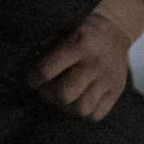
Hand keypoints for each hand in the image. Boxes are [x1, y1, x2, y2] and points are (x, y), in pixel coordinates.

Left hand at [31, 0, 143, 119]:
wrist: (116, 29)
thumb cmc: (82, 31)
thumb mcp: (63, 29)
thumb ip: (45, 45)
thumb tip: (26, 64)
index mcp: (79, 44)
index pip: (47, 71)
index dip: (33, 78)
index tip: (32, 78)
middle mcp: (95, 63)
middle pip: (64, 95)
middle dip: (49, 95)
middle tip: (46, 89)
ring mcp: (108, 79)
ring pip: (81, 109)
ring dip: (66, 106)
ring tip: (63, 97)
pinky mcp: (117, 90)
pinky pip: (96, 115)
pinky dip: (84, 112)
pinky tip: (80, 99)